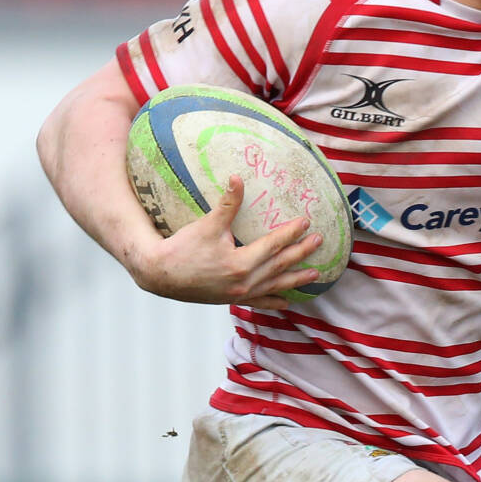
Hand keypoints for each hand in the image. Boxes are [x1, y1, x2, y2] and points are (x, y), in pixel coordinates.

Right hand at [128, 177, 323, 309]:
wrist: (161, 275)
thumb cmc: (182, 248)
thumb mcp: (207, 225)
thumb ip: (227, 204)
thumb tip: (238, 179)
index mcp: (240, 264)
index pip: (272, 246)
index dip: (290, 233)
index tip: (306, 222)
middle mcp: (244, 283)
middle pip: (279, 266)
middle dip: (300, 253)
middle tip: (319, 242)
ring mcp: (239, 294)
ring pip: (274, 286)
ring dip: (295, 279)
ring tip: (314, 274)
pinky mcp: (232, 300)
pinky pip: (259, 302)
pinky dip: (274, 301)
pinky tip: (287, 303)